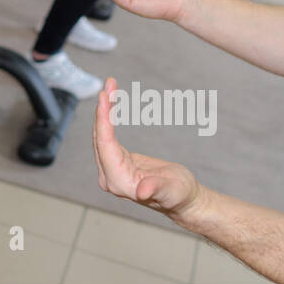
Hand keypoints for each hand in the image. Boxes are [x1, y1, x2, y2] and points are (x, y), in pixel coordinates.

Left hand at [93, 77, 201, 218]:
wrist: (183, 200)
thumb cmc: (180, 196)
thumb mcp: (172, 191)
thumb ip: (156, 189)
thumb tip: (142, 192)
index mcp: (119, 182)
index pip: (105, 145)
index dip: (103, 120)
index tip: (103, 97)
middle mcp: (110, 176)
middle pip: (100, 137)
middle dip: (103, 109)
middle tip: (110, 83)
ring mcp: (111, 169)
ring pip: (102, 135)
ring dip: (105, 111)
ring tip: (110, 86)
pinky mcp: (116, 162)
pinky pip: (107, 136)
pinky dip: (108, 118)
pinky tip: (110, 103)